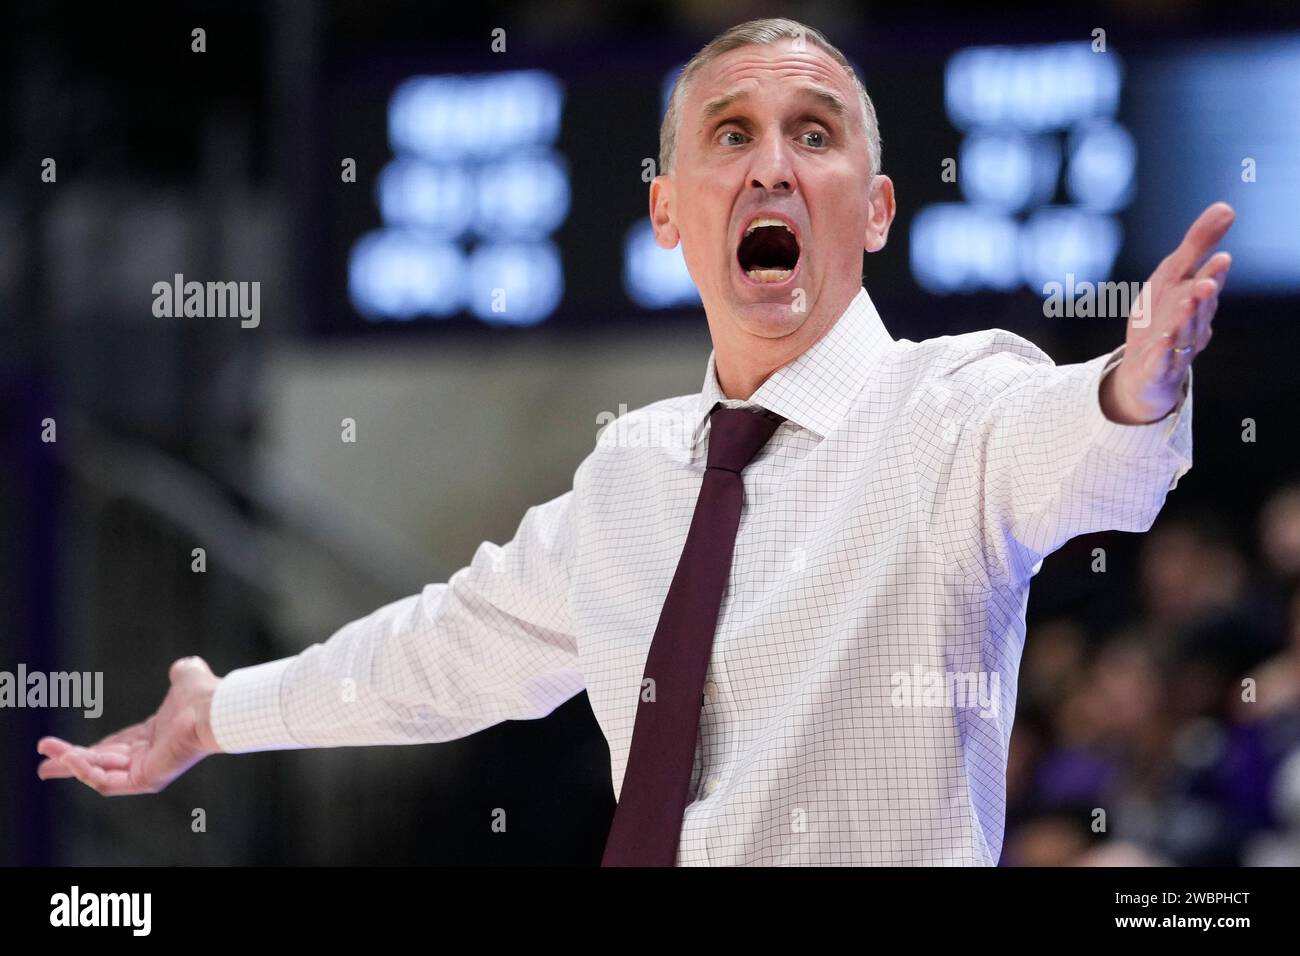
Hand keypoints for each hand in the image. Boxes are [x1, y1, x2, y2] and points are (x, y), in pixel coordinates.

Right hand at [36, 656, 222, 795]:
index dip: (86, 750)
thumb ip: (180, 673)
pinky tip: (69, 757)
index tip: (59, 749)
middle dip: (70, 764)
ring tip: (46, 755)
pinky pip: (106, 782)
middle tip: (42, 765)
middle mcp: (147, 758)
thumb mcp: (185, 678)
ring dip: (71, 764)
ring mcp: (146, 772)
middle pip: (100, 766)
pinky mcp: (145, 780)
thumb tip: (182, 667)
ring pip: (98, 775)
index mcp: (152, 739)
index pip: (112, 749)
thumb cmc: (203, 694)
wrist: (212, 707)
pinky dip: (86, 771)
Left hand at [1101, 201, 1234, 423]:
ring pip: (1185, 333)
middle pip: (1201, 308)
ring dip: (1187, 319)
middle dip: (1205, 295)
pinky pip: (1162, 360)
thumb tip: (1226, 207)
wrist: (1144, 369)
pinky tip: (1162, 342)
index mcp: (1196, 298)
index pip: (1208, 282)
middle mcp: (1193, 323)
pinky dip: (1164, 351)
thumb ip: (1197, 245)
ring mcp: (1177, 347)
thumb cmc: (1163, 315)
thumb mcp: (1173, 276)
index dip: (1214, 272)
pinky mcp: (1158, 368)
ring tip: (1187, 303)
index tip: (1221, 257)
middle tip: (1207, 281)